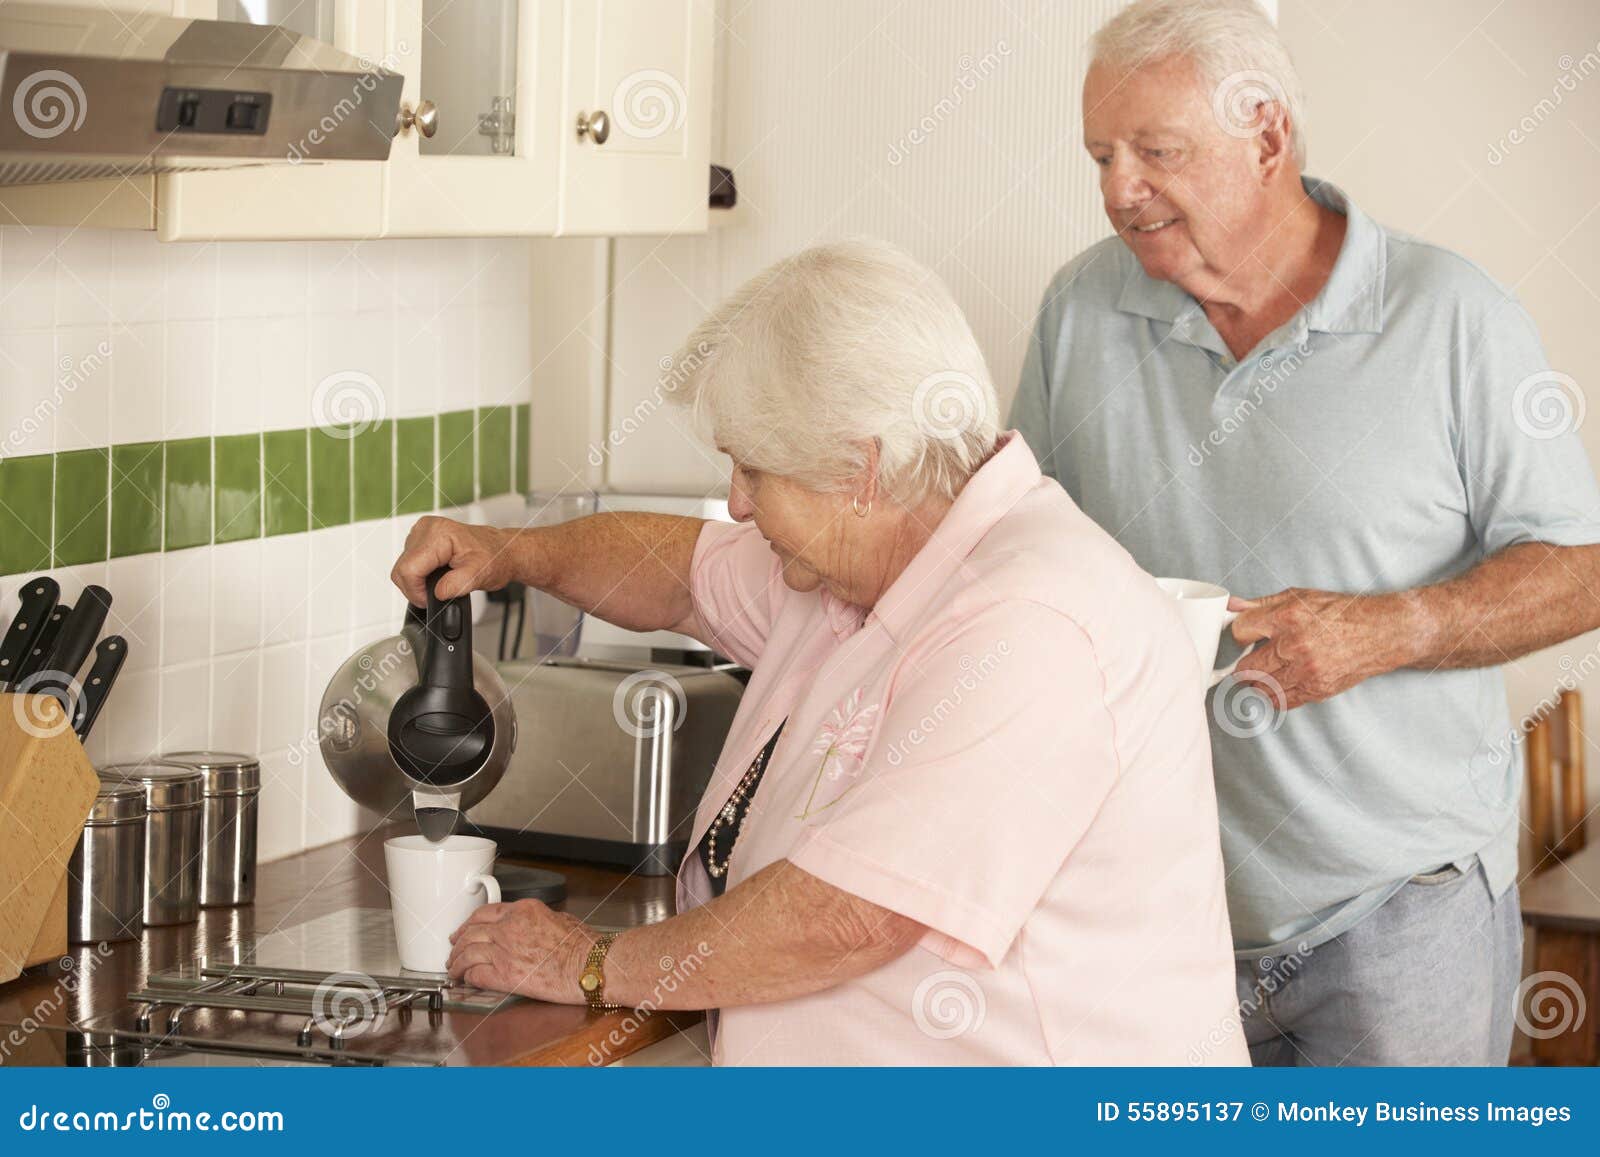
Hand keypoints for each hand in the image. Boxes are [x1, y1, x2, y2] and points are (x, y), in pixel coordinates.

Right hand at [391, 516, 517, 604]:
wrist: (501, 550)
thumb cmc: (494, 557)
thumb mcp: (480, 574)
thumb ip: (457, 585)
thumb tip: (438, 593)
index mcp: (438, 533)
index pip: (408, 569)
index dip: (416, 591)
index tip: (430, 600)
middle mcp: (426, 528)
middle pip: (401, 569)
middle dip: (416, 588)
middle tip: (437, 593)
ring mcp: (421, 532)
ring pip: (402, 567)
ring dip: (417, 582)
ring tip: (441, 582)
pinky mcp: (420, 538)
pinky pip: (408, 563)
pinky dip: (419, 575)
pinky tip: (436, 575)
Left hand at [445, 899, 596, 1001]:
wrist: (591, 966)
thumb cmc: (584, 946)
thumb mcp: (560, 918)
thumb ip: (538, 920)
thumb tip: (531, 928)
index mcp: (522, 910)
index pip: (484, 914)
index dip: (468, 924)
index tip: (464, 930)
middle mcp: (509, 927)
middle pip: (470, 933)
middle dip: (457, 943)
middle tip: (453, 951)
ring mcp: (505, 951)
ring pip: (468, 954)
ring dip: (457, 962)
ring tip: (454, 969)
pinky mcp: (506, 976)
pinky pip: (476, 974)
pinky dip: (468, 977)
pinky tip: (466, 980)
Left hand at [1227, 588, 1423, 708]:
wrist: (1381, 632)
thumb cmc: (1341, 612)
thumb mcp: (1300, 597)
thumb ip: (1261, 604)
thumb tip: (1230, 605)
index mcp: (1287, 618)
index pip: (1240, 632)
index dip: (1239, 635)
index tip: (1245, 637)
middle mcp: (1294, 646)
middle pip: (1246, 667)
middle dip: (1244, 664)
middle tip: (1250, 659)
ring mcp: (1306, 671)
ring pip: (1261, 687)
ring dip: (1258, 682)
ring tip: (1266, 671)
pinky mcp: (1317, 689)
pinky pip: (1281, 701)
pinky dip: (1275, 694)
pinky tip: (1280, 683)